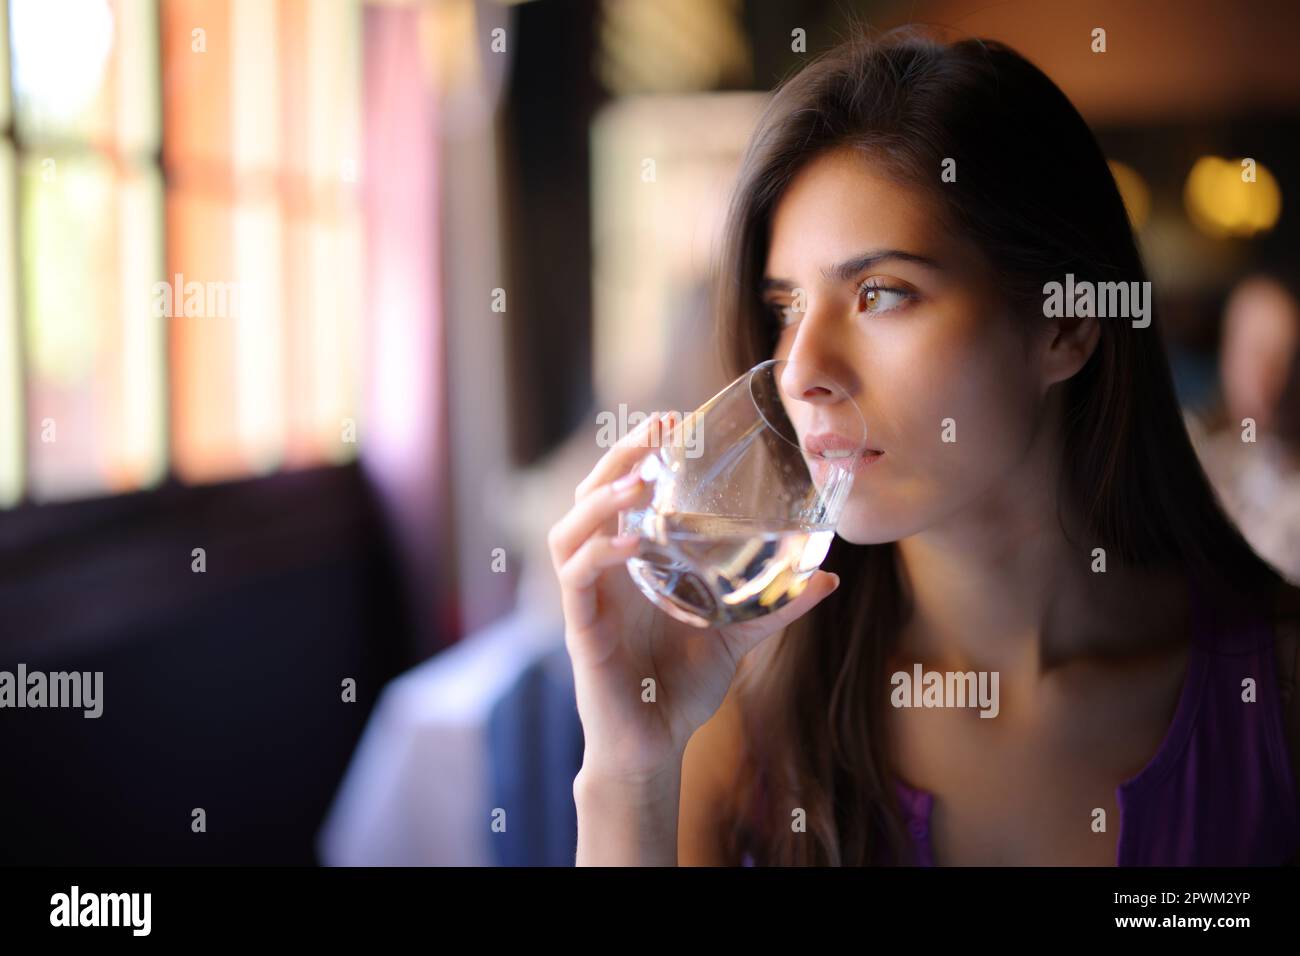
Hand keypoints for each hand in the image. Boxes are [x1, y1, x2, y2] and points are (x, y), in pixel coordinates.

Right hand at [548, 410, 839, 780]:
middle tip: (655, 430)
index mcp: (634, 564)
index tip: (673, 423)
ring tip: (638, 479)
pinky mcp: (581, 627)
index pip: (624, 494)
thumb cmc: (682, 688)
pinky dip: (600, 551)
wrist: (653, 747)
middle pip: (591, 496)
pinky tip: (632, 539)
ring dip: (600, 497)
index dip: (640, 455)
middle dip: (618, 458)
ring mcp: (589, 597)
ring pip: (571, 529)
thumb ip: (775, 606)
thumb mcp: (736, 637)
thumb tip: (829, 578)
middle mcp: (605, 572)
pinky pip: (577, 576)